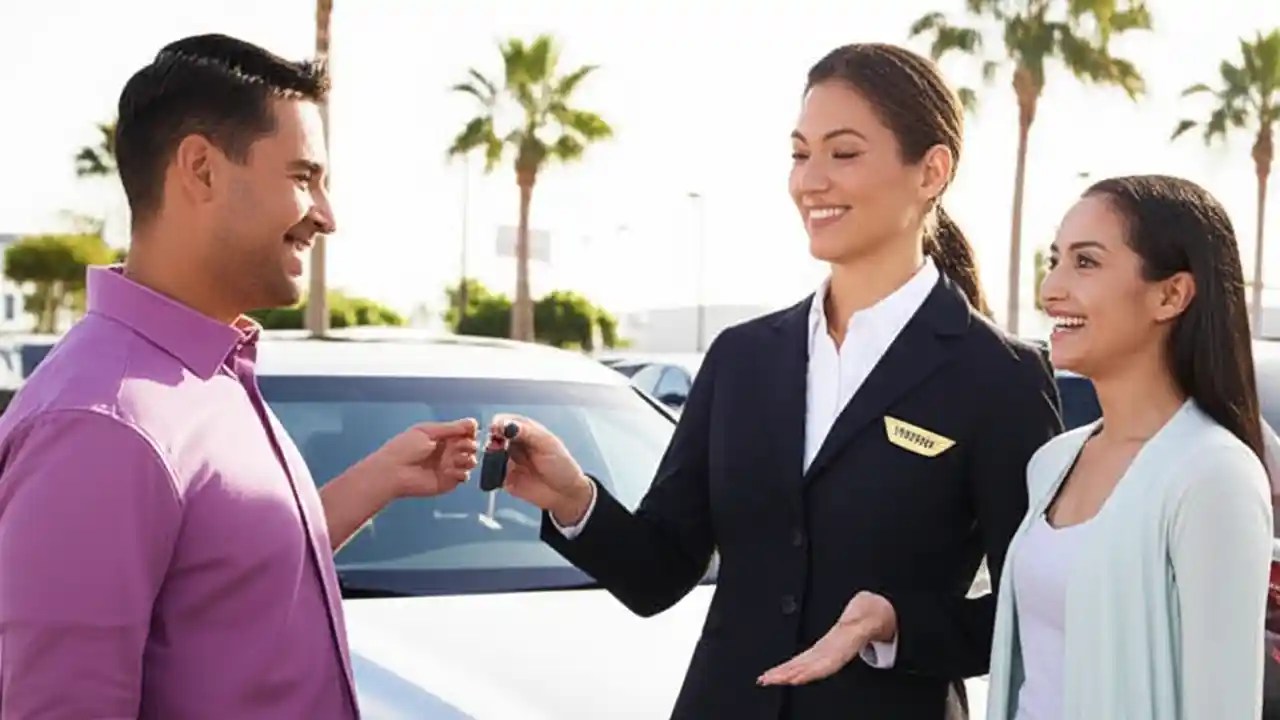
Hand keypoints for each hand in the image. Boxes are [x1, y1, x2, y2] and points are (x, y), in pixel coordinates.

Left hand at [364, 418, 479, 497]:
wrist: (393, 472)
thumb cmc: (405, 448)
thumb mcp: (427, 432)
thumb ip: (451, 428)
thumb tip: (473, 423)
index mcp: (441, 437)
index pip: (464, 432)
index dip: (470, 431)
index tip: (471, 431)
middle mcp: (447, 451)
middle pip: (470, 446)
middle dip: (470, 445)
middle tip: (461, 446)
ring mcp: (448, 466)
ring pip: (470, 461)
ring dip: (468, 459)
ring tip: (455, 459)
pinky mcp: (448, 482)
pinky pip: (464, 476)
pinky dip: (461, 473)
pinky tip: (449, 471)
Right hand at [488, 414, 592, 523]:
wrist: (566, 493)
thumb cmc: (561, 465)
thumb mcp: (547, 444)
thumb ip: (526, 433)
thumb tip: (504, 424)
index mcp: (525, 432)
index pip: (506, 421)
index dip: (499, 423)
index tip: (496, 429)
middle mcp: (514, 444)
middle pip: (494, 436)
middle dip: (492, 439)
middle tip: (495, 445)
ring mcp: (508, 461)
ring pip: (490, 454)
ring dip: (489, 455)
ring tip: (496, 459)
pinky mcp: (504, 478)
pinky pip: (491, 473)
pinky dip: (489, 471)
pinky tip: (494, 472)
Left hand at [757, 591, 896, 685]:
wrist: (880, 614)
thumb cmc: (873, 613)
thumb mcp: (868, 612)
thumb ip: (864, 614)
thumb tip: (872, 605)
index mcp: (843, 643)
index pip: (823, 662)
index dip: (808, 671)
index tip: (790, 676)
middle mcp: (833, 651)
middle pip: (808, 667)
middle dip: (787, 674)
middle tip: (767, 679)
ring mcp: (828, 651)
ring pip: (804, 666)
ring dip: (785, 673)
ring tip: (767, 678)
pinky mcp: (824, 649)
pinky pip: (807, 660)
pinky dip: (793, 667)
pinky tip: (780, 673)